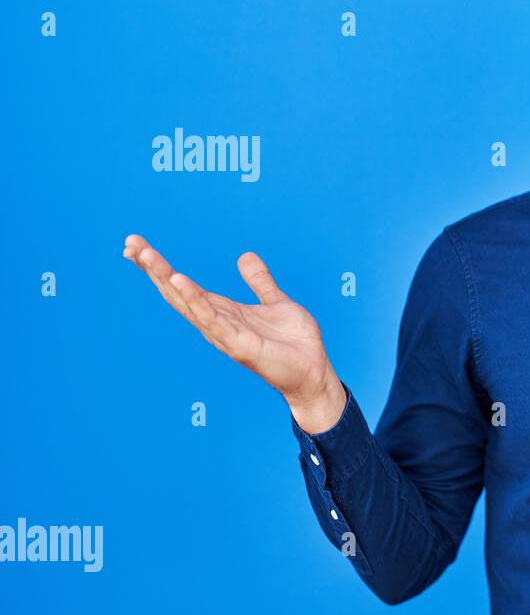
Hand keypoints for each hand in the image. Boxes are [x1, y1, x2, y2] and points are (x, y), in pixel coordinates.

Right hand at [122, 234, 346, 429]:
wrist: (314, 370)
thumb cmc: (293, 343)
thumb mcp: (276, 302)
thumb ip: (259, 282)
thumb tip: (245, 256)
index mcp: (222, 311)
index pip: (183, 286)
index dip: (159, 267)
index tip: (136, 245)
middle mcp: (217, 323)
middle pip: (176, 292)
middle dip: (152, 269)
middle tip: (130, 244)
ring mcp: (225, 335)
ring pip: (188, 304)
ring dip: (165, 279)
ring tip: (146, 256)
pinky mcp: (240, 345)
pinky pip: (212, 320)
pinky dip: (195, 300)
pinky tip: (179, 281)